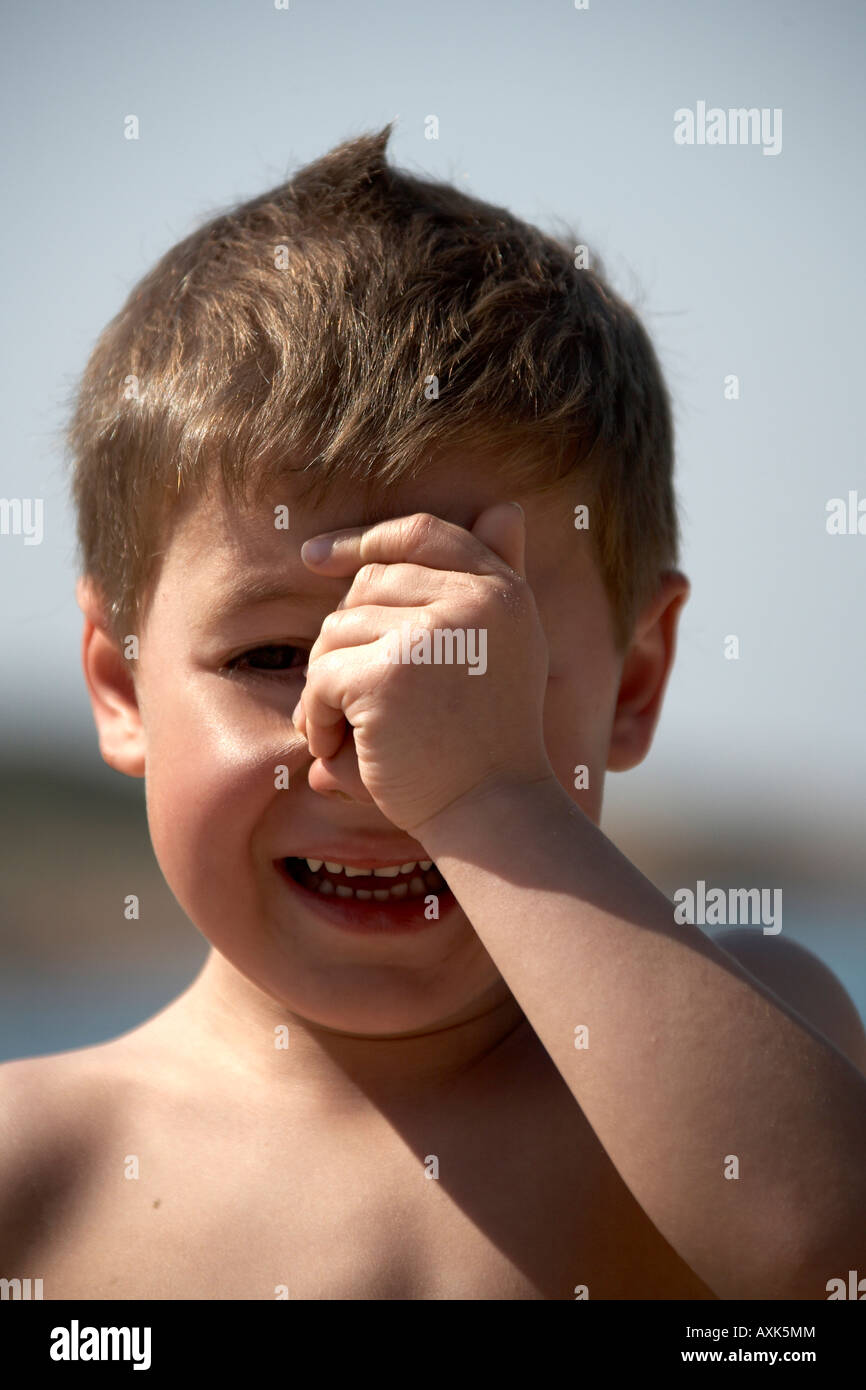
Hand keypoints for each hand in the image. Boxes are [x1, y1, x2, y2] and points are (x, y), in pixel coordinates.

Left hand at [293, 502, 553, 835]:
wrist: (495, 813)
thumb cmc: (490, 740)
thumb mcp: (506, 648)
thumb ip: (496, 581)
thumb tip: (506, 505)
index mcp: (502, 590)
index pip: (422, 533)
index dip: (365, 539)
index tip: (315, 557)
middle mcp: (473, 601)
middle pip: (365, 587)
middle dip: (344, 642)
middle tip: (347, 702)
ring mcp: (431, 635)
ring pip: (336, 632)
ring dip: (327, 687)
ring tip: (352, 735)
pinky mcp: (389, 674)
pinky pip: (322, 676)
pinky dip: (318, 717)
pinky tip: (341, 751)